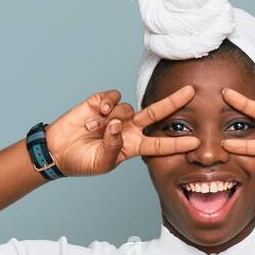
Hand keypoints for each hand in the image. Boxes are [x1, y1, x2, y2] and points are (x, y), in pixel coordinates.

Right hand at [43, 87, 200, 175]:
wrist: (59, 151)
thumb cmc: (83, 161)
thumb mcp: (102, 162)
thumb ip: (114, 147)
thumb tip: (118, 124)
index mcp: (133, 146)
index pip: (160, 145)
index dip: (177, 143)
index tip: (195, 141)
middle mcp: (129, 128)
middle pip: (156, 114)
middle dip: (174, 102)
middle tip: (191, 92)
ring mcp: (116, 114)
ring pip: (128, 107)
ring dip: (113, 118)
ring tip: (93, 129)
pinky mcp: (101, 102)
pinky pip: (113, 97)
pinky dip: (107, 104)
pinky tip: (96, 114)